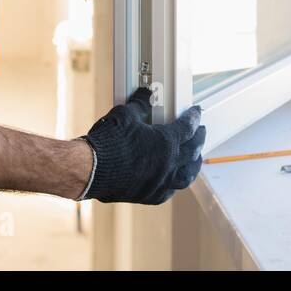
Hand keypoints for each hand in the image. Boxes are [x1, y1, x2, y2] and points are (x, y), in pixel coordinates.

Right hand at [77, 87, 204, 203]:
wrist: (90, 170)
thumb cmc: (108, 143)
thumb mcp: (125, 114)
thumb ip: (140, 104)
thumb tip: (145, 94)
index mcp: (166, 143)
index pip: (188, 127)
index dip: (194, 117)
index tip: (196, 113)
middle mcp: (168, 165)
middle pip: (193, 152)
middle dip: (199, 140)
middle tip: (200, 133)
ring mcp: (160, 183)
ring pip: (186, 176)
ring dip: (193, 165)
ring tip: (194, 159)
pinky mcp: (149, 196)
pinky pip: (170, 190)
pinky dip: (174, 182)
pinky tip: (172, 179)